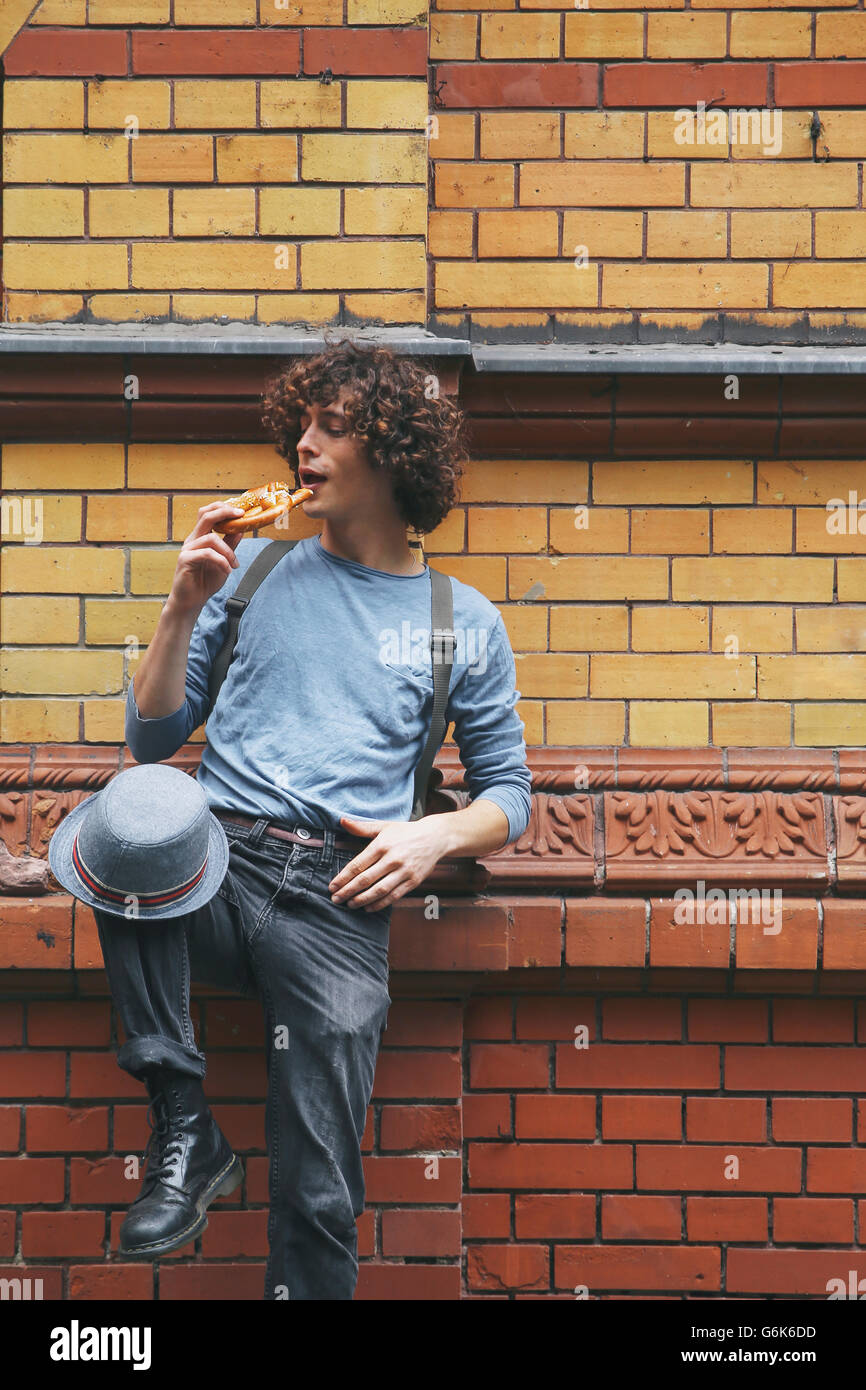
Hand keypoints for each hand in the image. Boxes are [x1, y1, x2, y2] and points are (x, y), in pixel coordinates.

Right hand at [168, 502, 245, 617]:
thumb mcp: (224, 561)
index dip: (224, 508)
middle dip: (224, 512)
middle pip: (205, 515)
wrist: (191, 602)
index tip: (241, 510)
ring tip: (235, 564)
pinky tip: (227, 570)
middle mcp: (193, 540)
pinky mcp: (185, 560)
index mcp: (200, 537)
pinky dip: (221, 561)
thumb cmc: (205, 582)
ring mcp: (187, 549)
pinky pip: (207, 554)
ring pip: (211, 538)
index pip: (209, 514)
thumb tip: (241, 529)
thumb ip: (230, 546)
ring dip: (228, 550)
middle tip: (240, 514)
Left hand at [328, 814, 451, 910]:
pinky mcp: (413, 881)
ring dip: (362, 900)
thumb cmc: (406, 832)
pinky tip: (368, 907)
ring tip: (350, 904)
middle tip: (336, 899)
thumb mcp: (384, 826)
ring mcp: (404, 871)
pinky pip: (394, 896)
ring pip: (379, 890)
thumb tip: (341, 821)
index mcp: (382, 845)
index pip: (357, 865)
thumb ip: (362, 827)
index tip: (332, 887)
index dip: (343, 878)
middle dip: (348, 891)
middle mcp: (392, 859)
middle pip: (365, 880)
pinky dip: (380, 904)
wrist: (435, 837)